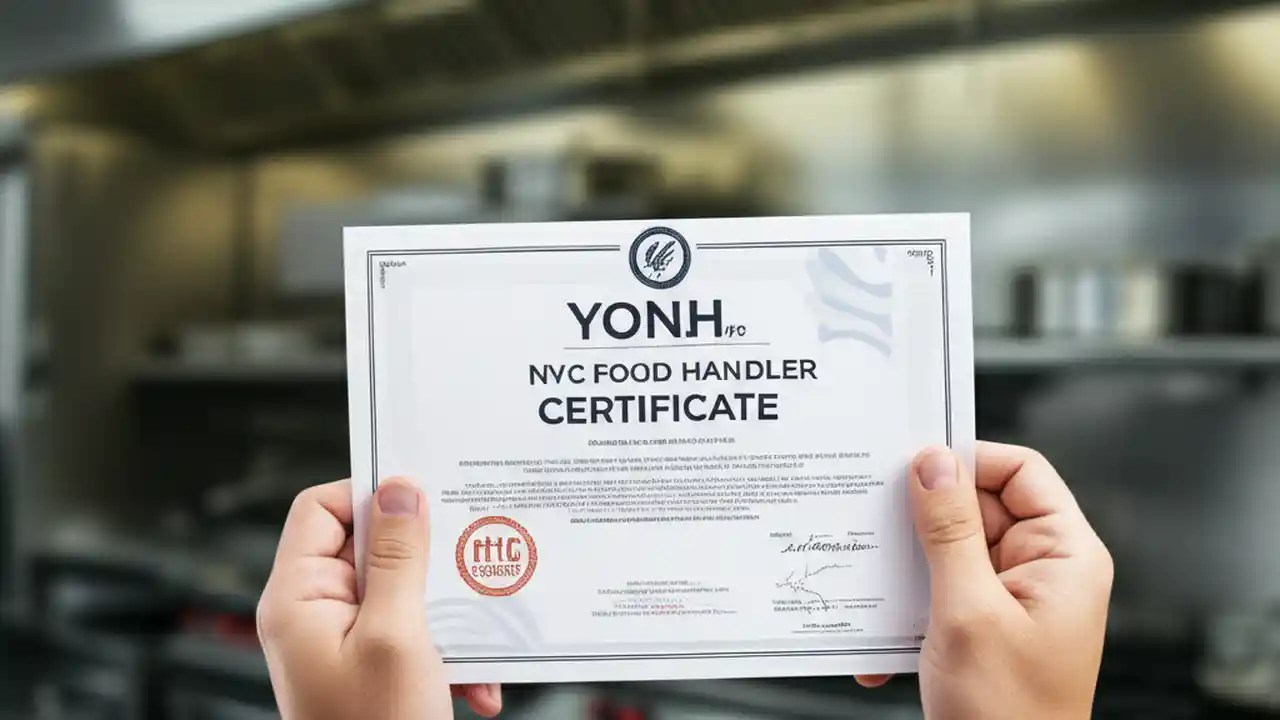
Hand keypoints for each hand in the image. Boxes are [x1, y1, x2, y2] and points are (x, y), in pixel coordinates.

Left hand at [257, 478, 502, 718]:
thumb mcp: (396, 635)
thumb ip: (399, 558)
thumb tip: (399, 489)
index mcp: (297, 597)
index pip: (321, 509)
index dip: (370, 495)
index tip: (423, 499)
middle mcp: (312, 613)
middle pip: (368, 547)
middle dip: (426, 561)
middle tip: (466, 560)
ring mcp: (340, 641)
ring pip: (399, 591)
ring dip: (446, 613)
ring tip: (479, 636)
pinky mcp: (368, 665)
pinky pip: (411, 632)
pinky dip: (446, 651)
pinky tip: (475, 683)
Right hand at [857, 442, 1112, 719]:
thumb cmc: (1007, 716)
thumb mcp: (968, 612)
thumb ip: (948, 532)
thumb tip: (933, 462)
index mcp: (1063, 556)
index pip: (1019, 471)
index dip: (966, 461)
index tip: (911, 465)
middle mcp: (1041, 571)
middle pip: (976, 508)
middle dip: (921, 521)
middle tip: (873, 524)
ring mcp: (1010, 600)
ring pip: (948, 550)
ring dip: (906, 569)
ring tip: (873, 586)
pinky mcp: (981, 626)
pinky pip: (937, 591)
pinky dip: (905, 609)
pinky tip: (881, 639)